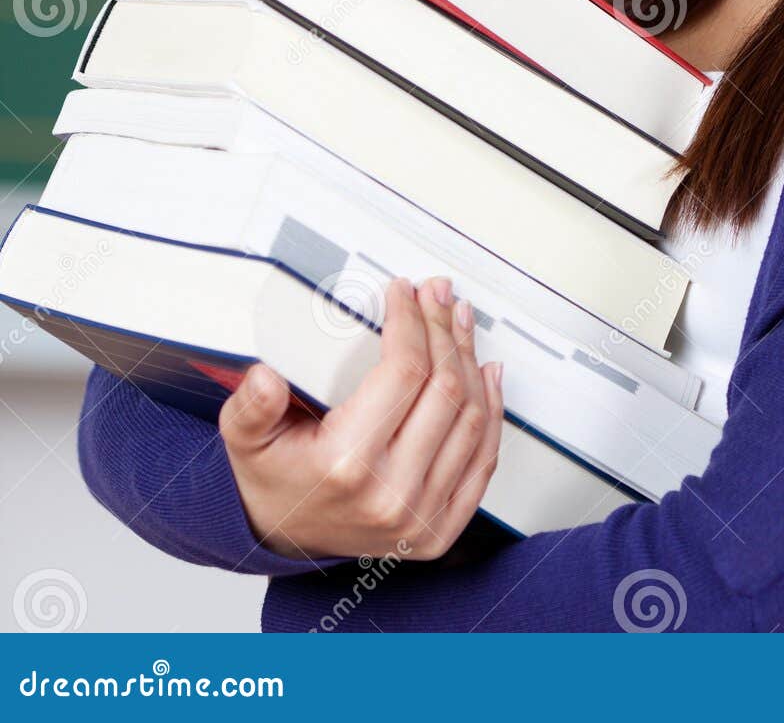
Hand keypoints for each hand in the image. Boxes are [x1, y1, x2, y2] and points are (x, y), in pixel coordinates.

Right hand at [219, 275, 503, 563]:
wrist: (284, 536)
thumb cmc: (273, 478)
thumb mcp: (246, 439)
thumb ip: (251, 407)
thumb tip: (264, 378)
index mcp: (347, 466)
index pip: (403, 372)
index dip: (411, 321)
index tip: (404, 293)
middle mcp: (392, 494)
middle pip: (444, 388)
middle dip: (444, 329)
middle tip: (437, 295)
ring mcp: (423, 515)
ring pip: (471, 417)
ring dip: (469, 359)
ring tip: (458, 321)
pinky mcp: (443, 526)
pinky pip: (483, 458)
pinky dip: (491, 409)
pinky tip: (486, 373)